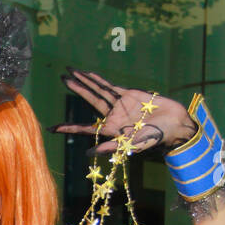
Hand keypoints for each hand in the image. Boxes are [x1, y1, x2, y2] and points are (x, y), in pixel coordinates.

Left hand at [48, 68, 197, 154]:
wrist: (174, 124)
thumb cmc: (155, 138)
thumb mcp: (132, 145)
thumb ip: (110, 148)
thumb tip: (88, 152)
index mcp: (110, 131)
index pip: (84, 128)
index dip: (68, 128)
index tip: (51, 127)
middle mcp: (111, 117)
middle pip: (88, 101)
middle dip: (76, 89)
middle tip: (61, 78)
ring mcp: (119, 105)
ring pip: (98, 90)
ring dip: (85, 81)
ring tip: (70, 71)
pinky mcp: (129, 95)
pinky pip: (110, 86)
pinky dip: (99, 80)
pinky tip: (88, 74)